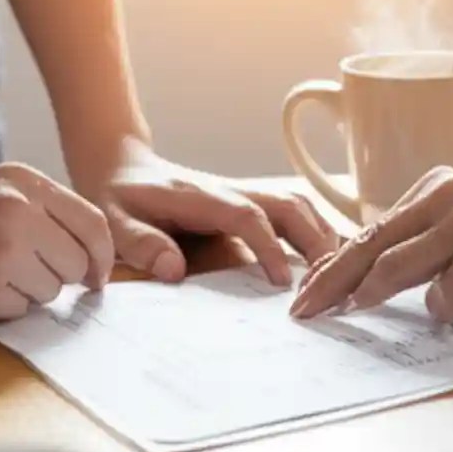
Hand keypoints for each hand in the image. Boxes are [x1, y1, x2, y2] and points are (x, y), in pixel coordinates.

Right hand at [0, 162, 113, 328]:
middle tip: (17, 276)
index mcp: (21, 180)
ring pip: (54, 289)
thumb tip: (94, 255)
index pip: (93, 222)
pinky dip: (2, 309)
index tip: (96, 276)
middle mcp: (17, 208)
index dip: (101, 256)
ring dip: (27, 294)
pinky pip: (23, 310)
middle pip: (78, 260)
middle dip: (59, 278)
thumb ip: (39, 215)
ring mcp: (3, 247)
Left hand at [95, 149, 339, 285]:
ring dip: (321, 235)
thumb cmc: (119, 199)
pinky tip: (329, 262)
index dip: (269, 246)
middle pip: (288, 204)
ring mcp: (245, 195)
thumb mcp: (114, 223)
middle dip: (314, 240)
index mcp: (202, 197)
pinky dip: (316, 233)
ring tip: (338, 275)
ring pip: (298, 205)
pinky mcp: (251, 205)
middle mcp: (232, 191)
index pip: (248, 215)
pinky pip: (293, 214)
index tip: (282, 281)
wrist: (121, 168)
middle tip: (331, 283)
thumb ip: (141, 244)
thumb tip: (173, 270)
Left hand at [289, 167, 452, 321]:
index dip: (331, 267)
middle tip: (303, 312)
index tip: (304, 296)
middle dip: (331, 282)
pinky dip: (441, 308)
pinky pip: (449, 288)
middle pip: (371, 245)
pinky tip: (448, 313)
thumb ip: (420, 249)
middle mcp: (450, 195)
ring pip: (398, 263)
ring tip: (349, 314)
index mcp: (436, 189)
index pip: (369, 233)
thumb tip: (358, 282)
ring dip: (369, 293)